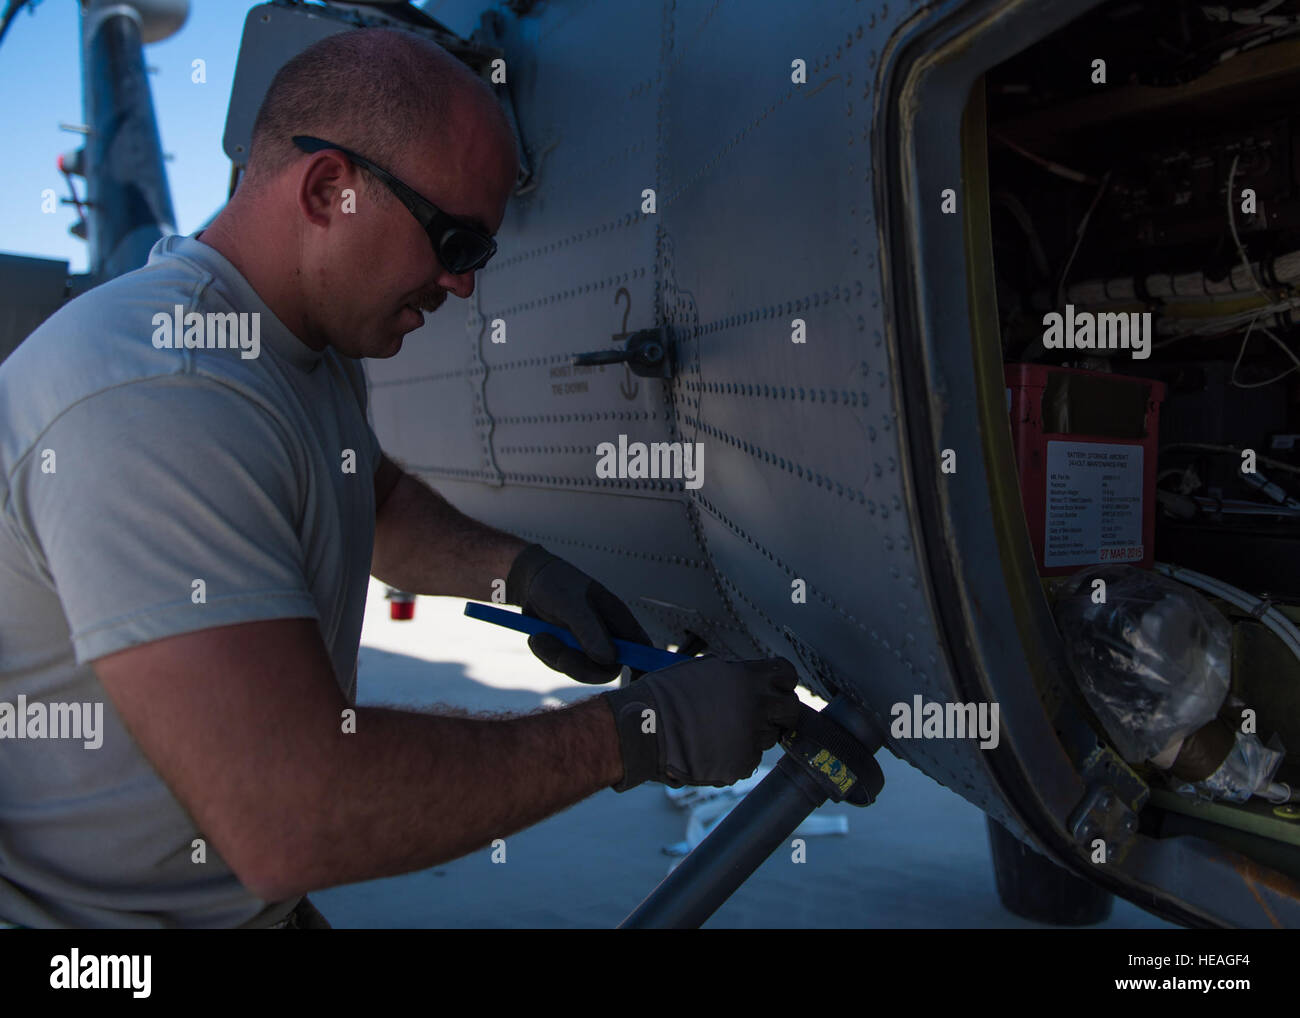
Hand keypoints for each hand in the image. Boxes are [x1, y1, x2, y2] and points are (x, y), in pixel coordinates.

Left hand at [506, 544, 650, 683]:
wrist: (530, 583)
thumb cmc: (555, 584)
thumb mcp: (570, 604)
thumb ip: (589, 630)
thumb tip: (609, 659)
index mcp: (617, 620)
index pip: (641, 649)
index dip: (644, 668)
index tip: (635, 682)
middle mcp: (606, 636)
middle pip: (607, 669)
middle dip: (581, 667)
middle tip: (561, 656)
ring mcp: (587, 646)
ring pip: (580, 670)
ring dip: (556, 656)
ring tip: (541, 635)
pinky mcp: (569, 652)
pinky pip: (561, 666)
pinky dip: (546, 654)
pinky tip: (538, 636)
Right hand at [602, 655, 800, 789]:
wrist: (643, 729)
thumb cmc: (665, 696)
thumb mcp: (704, 670)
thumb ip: (737, 675)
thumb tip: (754, 680)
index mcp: (748, 677)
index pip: (787, 675)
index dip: (781, 683)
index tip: (774, 688)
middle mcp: (756, 706)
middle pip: (790, 709)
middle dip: (779, 712)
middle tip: (757, 715)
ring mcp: (751, 737)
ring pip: (769, 737)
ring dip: (753, 735)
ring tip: (719, 732)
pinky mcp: (742, 764)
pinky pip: (750, 759)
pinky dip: (736, 756)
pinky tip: (712, 748)